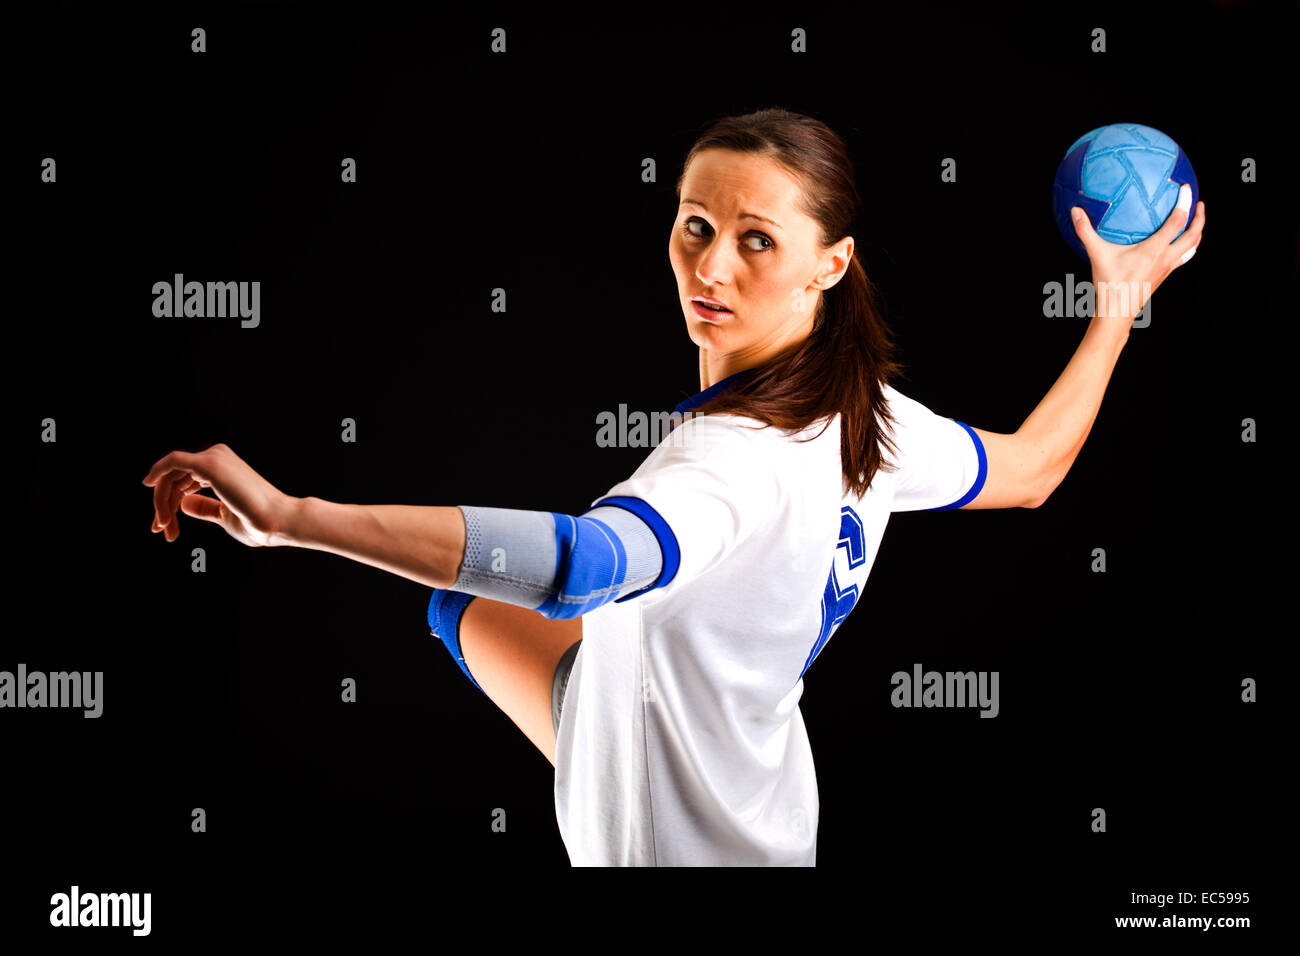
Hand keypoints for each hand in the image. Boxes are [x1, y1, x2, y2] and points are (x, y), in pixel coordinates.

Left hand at [141, 442, 292, 546]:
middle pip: (175, 478)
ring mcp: (214, 458)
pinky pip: (172, 462)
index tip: (164, 529)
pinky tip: (148, 484)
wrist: (277, 521)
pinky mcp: (208, 463)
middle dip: (163, 504)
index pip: (185, 482)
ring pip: (171, 474)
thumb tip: (183, 503)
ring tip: (163, 527)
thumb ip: (204, 507)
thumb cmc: (258, 522)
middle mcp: (218, 457)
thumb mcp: (223, 515)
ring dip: (161, 501)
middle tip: (161, 530)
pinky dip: (157, 471)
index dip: (169, 504)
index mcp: (224, 468)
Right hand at [1071, 183, 1205, 325]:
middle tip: (1200, 203)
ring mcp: (1168, 268)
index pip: (1177, 221)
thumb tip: (1075, 210)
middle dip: (1200, 218)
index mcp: (1155, 250)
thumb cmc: (1109, 284)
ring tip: (1195, 222)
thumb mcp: (1097, 254)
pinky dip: (1186, 246)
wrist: (1118, 312)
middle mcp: (1166, 258)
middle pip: (1194, 235)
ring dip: (1197, 233)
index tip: (1185, 188)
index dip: (1184, 202)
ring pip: (1192, 248)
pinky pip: (1183, 257)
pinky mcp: (1164, 275)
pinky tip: (1176, 243)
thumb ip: (1086, 231)